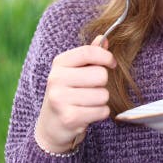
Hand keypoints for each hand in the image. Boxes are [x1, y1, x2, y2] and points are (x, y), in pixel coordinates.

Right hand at [34, 36, 115, 153]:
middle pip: (100, 75)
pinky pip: (102, 111)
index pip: (89, 52)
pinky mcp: (69, 118)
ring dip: (101, 100)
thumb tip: (104, 38)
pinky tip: (87, 113)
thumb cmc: (67, 92)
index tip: (111, 63)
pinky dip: (100, 113)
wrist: (51, 124)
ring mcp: (60, 99)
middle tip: (90, 89)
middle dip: (102, 84)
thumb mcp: (74, 70)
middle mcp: (56, 79)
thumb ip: (89, 55)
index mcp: (59, 63)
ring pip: (103, 94)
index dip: (106, 57)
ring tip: (87, 103)